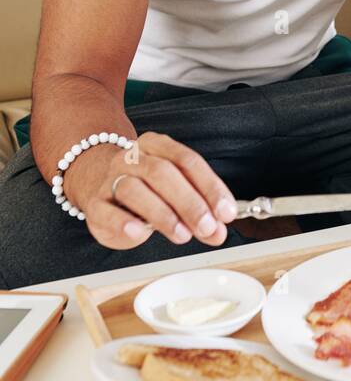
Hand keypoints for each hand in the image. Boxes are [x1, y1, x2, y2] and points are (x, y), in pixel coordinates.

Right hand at [64, 131, 237, 250]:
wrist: (96, 183)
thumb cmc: (144, 188)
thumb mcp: (175, 194)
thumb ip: (198, 211)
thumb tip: (218, 231)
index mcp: (157, 146)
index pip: (188, 161)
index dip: (210, 187)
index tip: (225, 212)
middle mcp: (132, 157)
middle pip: (163, 173)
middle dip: (190, 202)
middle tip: (206, 227)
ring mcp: (110, 178)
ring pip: (135, 189)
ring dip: (163, 214)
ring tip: (182, 235)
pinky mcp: (95, 203)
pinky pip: (107, 210)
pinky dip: (124, 222)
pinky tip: (139, 232)